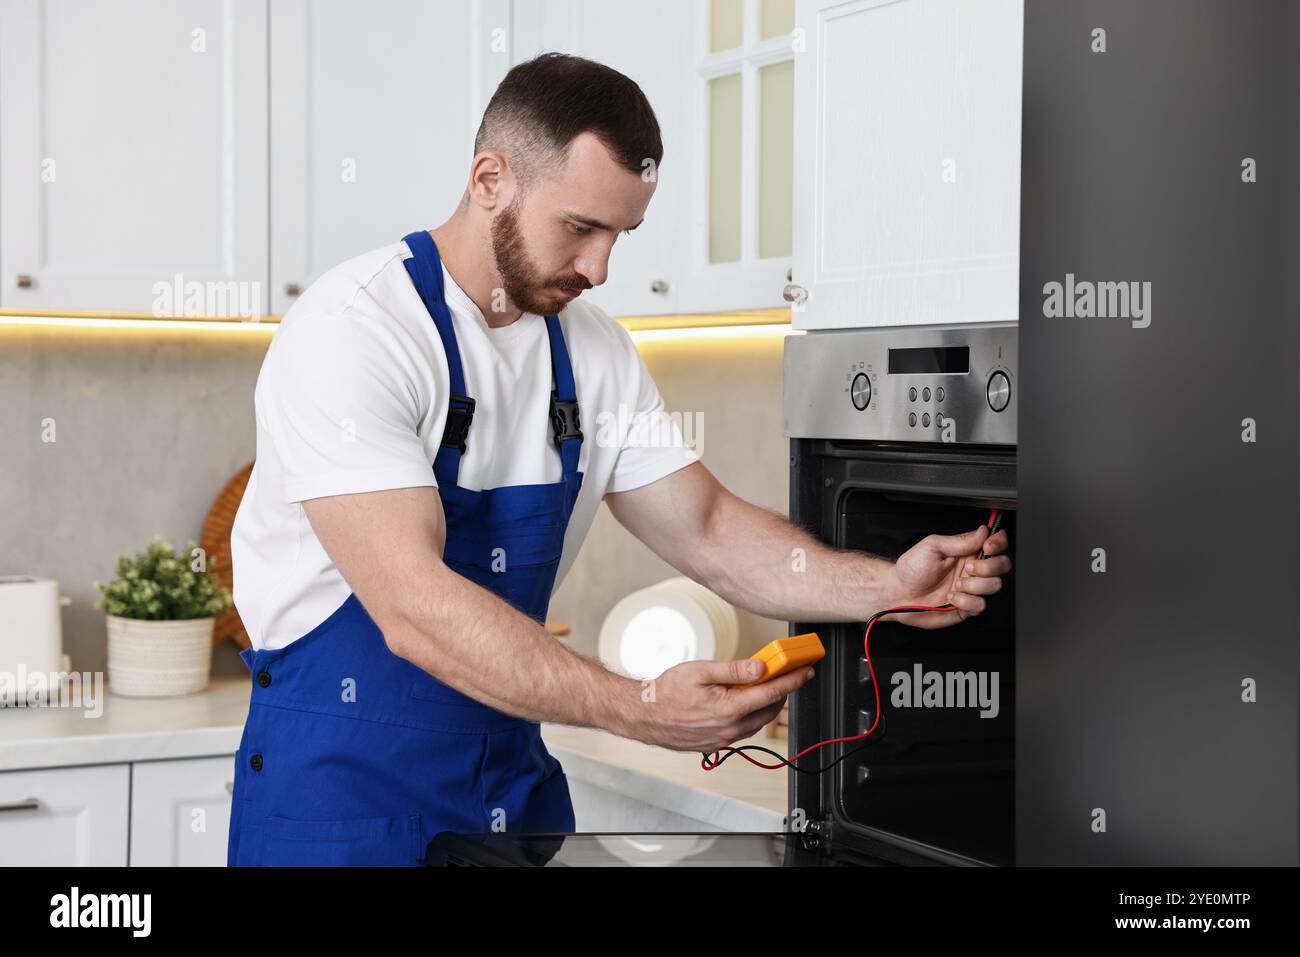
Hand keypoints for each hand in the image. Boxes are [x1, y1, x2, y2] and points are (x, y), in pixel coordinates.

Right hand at [629, 658, 815, 753]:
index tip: (805, 671)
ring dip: (765, 704)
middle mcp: (729, 729)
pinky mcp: (715, 744)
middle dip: (781, 692)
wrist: (643, 715)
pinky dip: (749, 715)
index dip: (792, 680)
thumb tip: (761, 668)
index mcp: (729, 709)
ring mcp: (723, 739)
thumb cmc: (666, 692)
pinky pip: (742, 730)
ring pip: (756, 722)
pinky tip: (742, 702)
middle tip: (786, 675)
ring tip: (764, 686)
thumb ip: (734, 671)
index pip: (772, 693)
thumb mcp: (701, 671)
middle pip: (768, 710)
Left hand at [880, 525, 1011, 628]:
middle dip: (989, 566)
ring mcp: (972, 588)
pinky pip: (981, 605)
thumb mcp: (933, 546)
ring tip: (955, 584)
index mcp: (967, 551)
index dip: (999, 543)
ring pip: (995, 585)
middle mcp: (973, 569)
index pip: (996, 543)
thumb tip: (982, 531)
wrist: (898, 593)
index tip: (988, 546)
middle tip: (968, 567)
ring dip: (975, 585)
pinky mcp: (967, 606)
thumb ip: (960, 541)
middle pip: (1003, 565)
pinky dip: (966, 601)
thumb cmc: (912, 569)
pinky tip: (951, 596)